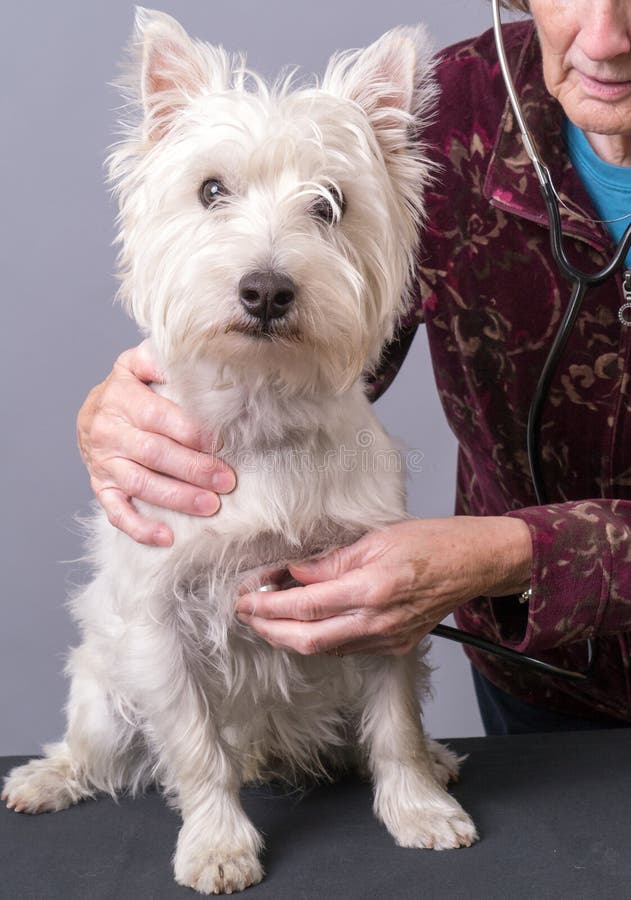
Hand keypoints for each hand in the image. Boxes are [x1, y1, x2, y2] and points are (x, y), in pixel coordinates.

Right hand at [77, 341, 235, 545]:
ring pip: (141, 484)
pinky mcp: (102, 488)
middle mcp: (110, 432)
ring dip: (177, 497)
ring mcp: (104, 463)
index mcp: (122, 399)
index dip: (190, 431)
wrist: (90, 415)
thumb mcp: (136, 365)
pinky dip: (140, 527)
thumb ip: (157, 359)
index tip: (220, 442)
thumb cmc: (127, 391)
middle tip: (227, 480)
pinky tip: (167, 536)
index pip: (159, 418)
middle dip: (193, 468)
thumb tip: (190, 356)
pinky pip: (117, 512)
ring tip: (210, 505)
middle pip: (155, 454)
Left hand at [236, 517, 531, 655]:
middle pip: (306, 640)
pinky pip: (346, 649)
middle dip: (268, 630)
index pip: (304, 606)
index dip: (268, 605)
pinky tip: (304, 624)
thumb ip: (331, 561)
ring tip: (266, 617)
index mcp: (371, 589)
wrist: (474, 563)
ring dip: (289, 637)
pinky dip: (318, 639)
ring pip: (323, 650)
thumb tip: (293, 572)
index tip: (245, 598)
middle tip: (245, 613)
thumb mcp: (375, 539)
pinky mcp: (395, 647)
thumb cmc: (432, 541)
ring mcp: (387, 640)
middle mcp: (378, 622)